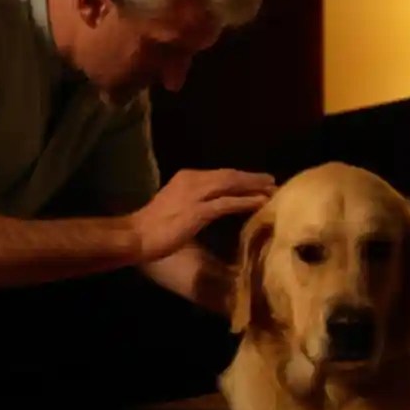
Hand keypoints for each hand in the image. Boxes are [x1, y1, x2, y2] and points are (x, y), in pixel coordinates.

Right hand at [130, 168, 274, 261]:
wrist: (137, 235)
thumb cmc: (154, 227)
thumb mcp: (177, 207)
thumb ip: (195, 203)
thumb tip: (213, 207)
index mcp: (187, 178)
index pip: (220, 174)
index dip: (241, 177)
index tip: (258, 180)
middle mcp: (192, 180)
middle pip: (229, 175)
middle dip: (252, 178)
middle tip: (273, 181)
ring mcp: (195, 195)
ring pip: (231, 185)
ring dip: (254, 187)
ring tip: (273, 190)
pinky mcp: (198, 211)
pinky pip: (227, 203)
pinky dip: (245, 201)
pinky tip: (260, 203)